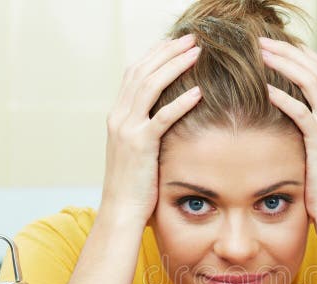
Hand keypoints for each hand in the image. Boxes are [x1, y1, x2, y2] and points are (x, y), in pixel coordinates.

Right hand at [101, 34, 201, 224]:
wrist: (120, 211)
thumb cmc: (134, 185)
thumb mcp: (137, 151)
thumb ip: (147, 130)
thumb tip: (167, 119)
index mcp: (117, 116)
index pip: (134, 73)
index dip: (155, 54)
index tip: (177, 43)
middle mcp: (118, 117)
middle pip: (142, 71)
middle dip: (167, 51)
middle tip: (192, 39)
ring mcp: (127, 130)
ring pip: (150, 86)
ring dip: (175, 66)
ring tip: (197, 53)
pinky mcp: (140, 146)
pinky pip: (162, 117)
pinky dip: (181, 101)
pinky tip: (199, 92)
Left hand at [259, 37, 316, 225]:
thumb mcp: (314, 151)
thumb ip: (305, 130)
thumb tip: (282, 119)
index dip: (300, 52)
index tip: (274, 43)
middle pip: (316, 67)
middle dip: (288, 50)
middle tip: (260, 40)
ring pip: (311, 81)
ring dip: (284, 64)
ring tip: (260, 53)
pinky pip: (302, 112)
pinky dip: (283, 97)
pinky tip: (264, 88)